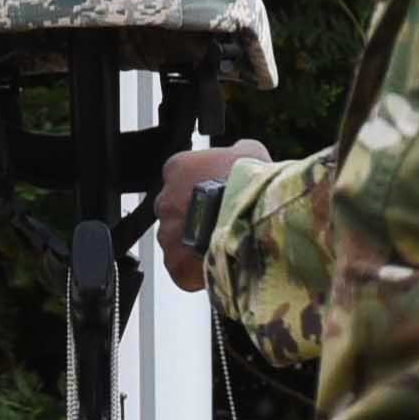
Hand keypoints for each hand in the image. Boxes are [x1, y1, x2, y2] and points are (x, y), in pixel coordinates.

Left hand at [150, 137, 261, 291]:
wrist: (253, 223)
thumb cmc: (250, 187)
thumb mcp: (250, 153)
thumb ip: (236, 151)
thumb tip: (240, 151)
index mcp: (178, 168)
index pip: (180, 176)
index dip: (202, 186)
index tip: (218, 193)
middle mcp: (165, 200)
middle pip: (176, 210)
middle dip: (194, 216)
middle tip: (221, 221)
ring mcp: (167, 233)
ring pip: (177, 241)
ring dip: (195, 243)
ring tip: (223, 244)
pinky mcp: (174, 264)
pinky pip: (182, 268)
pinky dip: (197, 268)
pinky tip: (220, 262)